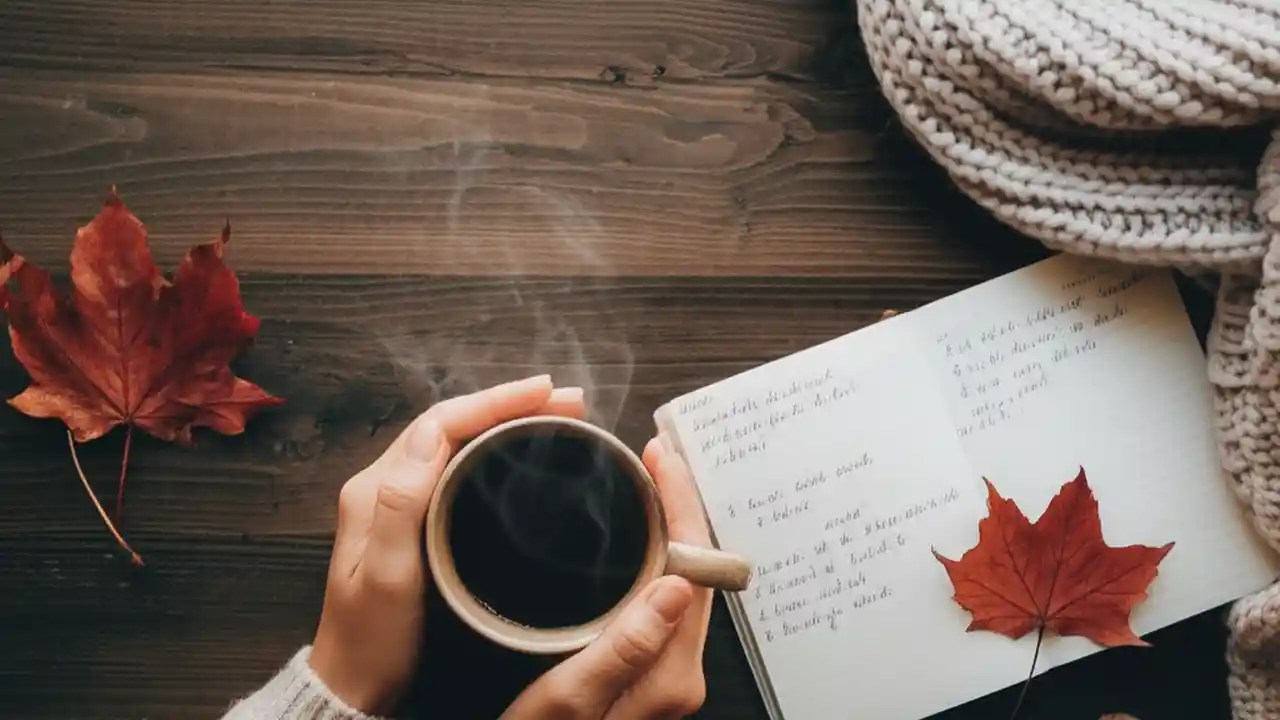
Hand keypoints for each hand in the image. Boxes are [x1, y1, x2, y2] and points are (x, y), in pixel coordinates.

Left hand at [308, 375, 585, 714]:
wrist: (356, 686)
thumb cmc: (372, 640)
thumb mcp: (389, 576)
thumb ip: (403, 503)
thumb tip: (431, 432)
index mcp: (376, 488)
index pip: (442, 422)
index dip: (496, 401)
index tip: (546, 393)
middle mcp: (386, 486)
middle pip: (454, 424)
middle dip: (510, 404)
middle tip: (569, 401)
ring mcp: (400, 503)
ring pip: (459, 443)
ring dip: (507, 422)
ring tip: (558, 416)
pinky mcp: (416, 523)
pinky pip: (460, 468)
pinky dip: (497, 451)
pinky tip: (524, 455)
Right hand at [501, 434, 712, 719]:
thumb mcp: (567, 703)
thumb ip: (622, 648)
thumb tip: (674, 585)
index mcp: (671, 674)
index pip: (695, 568)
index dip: (682, 505)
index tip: (661, 458)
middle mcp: (678, 671)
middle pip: (696, 568)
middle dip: (681, 506)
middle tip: (656, 456)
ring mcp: (664, 670)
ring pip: (680, 580)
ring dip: (670, 527)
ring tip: (649, 481)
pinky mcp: (646, 669)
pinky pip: (662, 599)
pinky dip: (654, 556)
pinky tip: (637, 536)